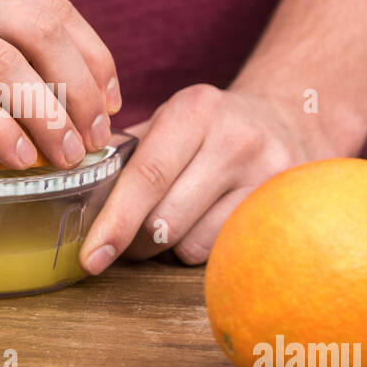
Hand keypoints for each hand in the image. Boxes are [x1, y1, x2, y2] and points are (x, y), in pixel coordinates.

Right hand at [0, 0, 120, 169]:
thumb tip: (65, 87)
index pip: (54, 8)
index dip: (94, 59)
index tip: (109, 104)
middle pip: (42, 31)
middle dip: (82, 90)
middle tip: (97, 137)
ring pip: (6, 65)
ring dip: (49, 116)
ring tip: (68, 155)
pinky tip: (18, 158)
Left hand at [79, 83, 351, 270]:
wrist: (292, 120)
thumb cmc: (211, 127)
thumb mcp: (171, 121)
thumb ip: (124, 152)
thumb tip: (74, 188)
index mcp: (195, 110)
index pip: (147, 176)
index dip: (114, 221)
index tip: (90, 256)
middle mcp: (236, 139)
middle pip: (164, 219)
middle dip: (134, 238)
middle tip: (126, 234)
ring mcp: (267, 176)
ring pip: (190, 244)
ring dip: (167, 247)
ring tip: (174, 220)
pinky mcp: (282, 209)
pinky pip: (220, 253)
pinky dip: (198, 247)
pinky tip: (204, 223)